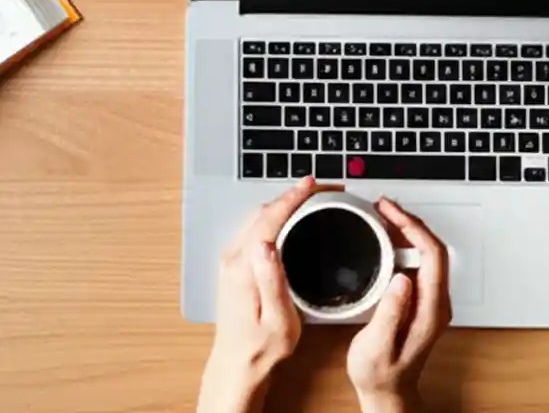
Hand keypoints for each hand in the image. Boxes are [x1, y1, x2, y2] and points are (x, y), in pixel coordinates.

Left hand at [198, 176, 319, 412]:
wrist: (237, 364)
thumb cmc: (262, 348)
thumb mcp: (278, 319)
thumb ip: (272, 280)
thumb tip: (268, 243)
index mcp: (244, 268)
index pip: (268, 219)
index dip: (291, 198)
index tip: (311, 184)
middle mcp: (233, 259)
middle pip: (261, 213)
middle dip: (289, 196)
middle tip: (318, 189)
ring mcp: (230, 261)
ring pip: (256, 219)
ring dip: (280, 205)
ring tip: (307, 198)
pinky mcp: (233, 267)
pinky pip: (253, 230)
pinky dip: (272, 217)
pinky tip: (286, 219)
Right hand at [346, 199, 451, 412]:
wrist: (388, 393)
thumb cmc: (381, 374)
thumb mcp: (377, 347)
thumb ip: (390, 313)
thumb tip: (401, 278)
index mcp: (430, 310)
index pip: (433, 255)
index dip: (413, 227)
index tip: (391, 212)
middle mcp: (436, 302)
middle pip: (434, 248)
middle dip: (410, 221)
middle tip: (384, 206)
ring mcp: (430, 301)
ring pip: (428, 253)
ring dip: (407, 230)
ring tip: (383, 215)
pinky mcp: (420, 300)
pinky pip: (419, 262)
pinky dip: (403, 243)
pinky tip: (386, 238)